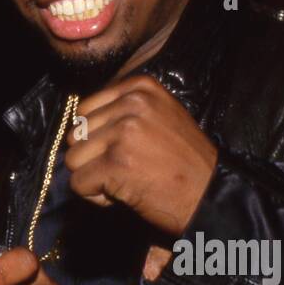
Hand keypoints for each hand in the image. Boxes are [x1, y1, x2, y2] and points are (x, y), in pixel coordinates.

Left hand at [65, 74, 217, 236]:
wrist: (210, 195)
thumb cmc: (184, 161)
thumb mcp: (160, 116)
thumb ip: (123, 110)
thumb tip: (78, 121)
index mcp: (140, 88)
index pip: (84, 110)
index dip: (97, 137)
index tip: (125, 150)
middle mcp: (131, 104)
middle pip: (76, 134)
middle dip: (94, 158)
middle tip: (126, 169)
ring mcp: (123, 132)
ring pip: (73, 159)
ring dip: (94, 177)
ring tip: (126, 180)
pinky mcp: (116, 163)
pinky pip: (79, 183)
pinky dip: (95, 196)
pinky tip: (124, 194)